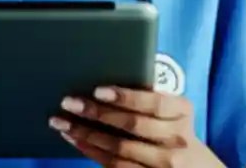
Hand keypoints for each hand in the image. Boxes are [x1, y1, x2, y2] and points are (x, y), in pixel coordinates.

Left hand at [50, 87, 221, 167]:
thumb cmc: (176, 131)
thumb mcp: (175, 113)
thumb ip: (149, 99)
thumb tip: (103, 85)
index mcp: (182, 112)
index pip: (154, 102)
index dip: (126, 96)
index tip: (99, 89)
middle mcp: (177, 139)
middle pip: (133, 125)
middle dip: (97, 113)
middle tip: (69, 102)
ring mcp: (166, 164)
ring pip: (120, 149)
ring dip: (87, 134)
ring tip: (63, 122)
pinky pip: (116, 167)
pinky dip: (92, 152)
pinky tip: (76, 140)